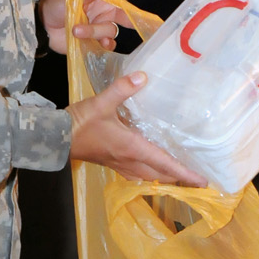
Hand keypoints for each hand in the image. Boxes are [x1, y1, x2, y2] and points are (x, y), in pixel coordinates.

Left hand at [38, 0, 173, 54]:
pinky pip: (108, 45)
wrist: (42, 29)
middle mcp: (107, 11)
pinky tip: (92, 44)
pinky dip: (101, 45)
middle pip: (130, 16)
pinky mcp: (96, 42)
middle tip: (157, 28)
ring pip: (111, 32)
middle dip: (139, 22)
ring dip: (95, 32)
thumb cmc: (55, 7)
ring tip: (76, 31)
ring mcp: (102, 27)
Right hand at [69, 70, 204, 185]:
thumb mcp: (101, 102)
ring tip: (180, 174)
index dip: (185, 173)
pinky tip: (152, 169)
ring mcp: (120, 164)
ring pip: (150, 176)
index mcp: (132, 147)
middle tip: (197, 178)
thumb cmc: (80, 122)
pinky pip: (137, 174)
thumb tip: (143, 77)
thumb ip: (123, 89)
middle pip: (161, 175)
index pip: (165, 163)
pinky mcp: (113, 163)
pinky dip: (150, 173)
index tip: (203, 182)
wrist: (56, 138)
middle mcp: (130, 160)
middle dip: (180, 178)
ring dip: (165, 177)